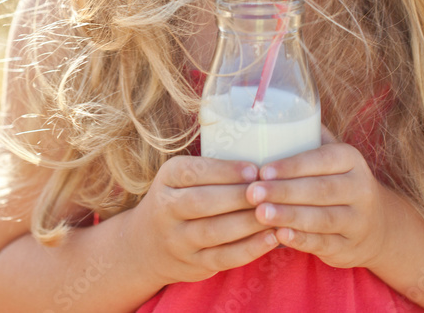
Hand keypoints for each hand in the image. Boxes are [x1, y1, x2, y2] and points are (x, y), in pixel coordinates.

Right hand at [124, 155, 278, 285]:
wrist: (147, 244)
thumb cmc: (179, 199)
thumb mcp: (180, 177)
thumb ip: (210, 169)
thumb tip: (261, 160)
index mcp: (167, 179)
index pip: (192, 172)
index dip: (225, 172)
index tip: (254, 170)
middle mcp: (167, 209)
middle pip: (202, 202)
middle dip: (238, 197)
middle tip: (270, 192)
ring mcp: (178, 240)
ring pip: (214, 231)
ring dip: (249, 223)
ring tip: (276, 213)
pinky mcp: (193, 264)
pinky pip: (224, 257)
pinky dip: (250, 249)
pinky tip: (271, 238)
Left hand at [245, 131, 389, 268]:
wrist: (377, 224)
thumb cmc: (338, 180)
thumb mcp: (332, 155)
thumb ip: (308, 135)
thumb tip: (269, 109)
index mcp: (351, 160)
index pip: (321, 160)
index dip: (292, 166)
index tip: (262, 170)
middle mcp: (360, 189)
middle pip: (320, 190)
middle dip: (284, 191)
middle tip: (252, 192)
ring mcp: (358, 220)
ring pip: (322, 218)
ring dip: (289, 216)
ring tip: (260, 214)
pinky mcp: (350, 247)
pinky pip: (324, 243)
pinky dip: (302, 240)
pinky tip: (280, 235)